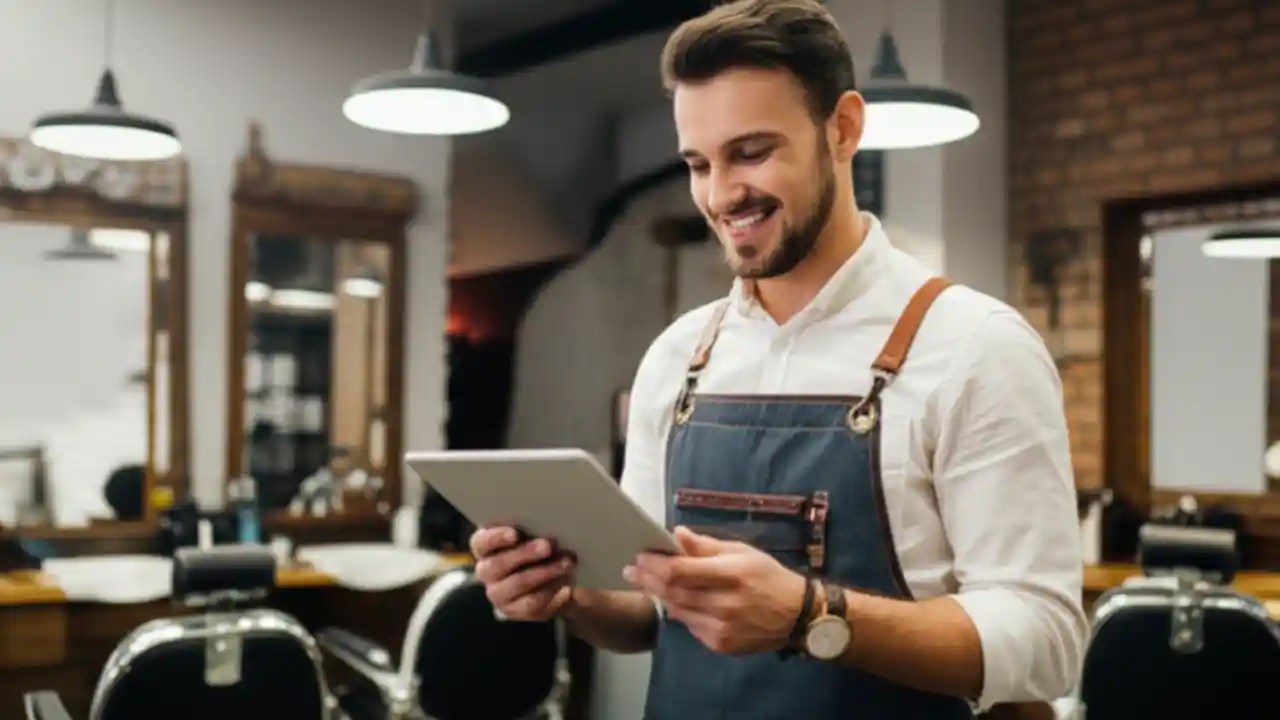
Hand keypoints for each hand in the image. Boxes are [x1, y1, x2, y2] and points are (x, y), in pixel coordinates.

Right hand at [470, 526, 576, 621]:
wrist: (552, 579)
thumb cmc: (537, 546)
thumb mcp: (533, 534)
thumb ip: (532, 529)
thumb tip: (547, 527)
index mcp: (485, 547)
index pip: (480, 542)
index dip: (495, 538)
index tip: (515, 533)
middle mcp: (486, 572)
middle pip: (496, 565)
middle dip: (524, 554)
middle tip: (548, 545)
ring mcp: (498, 594)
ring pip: (517, 585)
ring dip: (544, 572)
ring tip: (567, 563)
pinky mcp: (514, 611)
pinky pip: (532, 603)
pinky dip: (552, 591)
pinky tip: (566, 583)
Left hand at [623, 526, 806, 654]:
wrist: (796, 616)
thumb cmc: (767, 576)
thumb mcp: (742, 552)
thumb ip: (706, 546)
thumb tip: (677, 535)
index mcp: (731, 575)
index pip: (680, 571)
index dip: (654, 564)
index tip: (638, 557)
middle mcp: (725, 604)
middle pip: (673, 592)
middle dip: (648, 580)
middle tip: (631, 570)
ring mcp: (722, 628)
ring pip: (677, 610)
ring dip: (660, 596)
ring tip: (648, 583)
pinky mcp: (720, 644)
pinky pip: (690, 626)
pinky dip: (681, 611)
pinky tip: (678, 601)